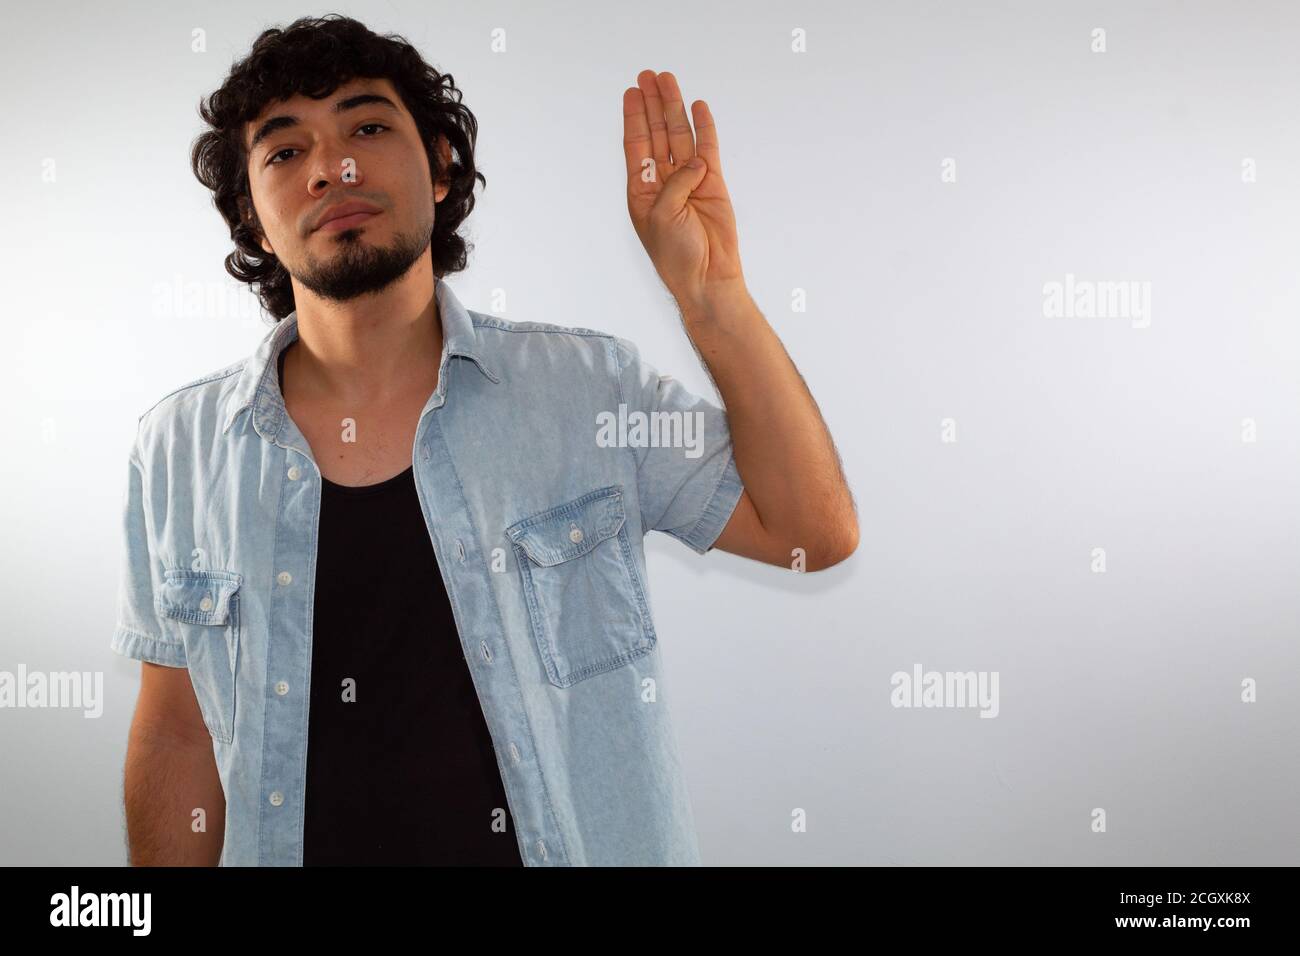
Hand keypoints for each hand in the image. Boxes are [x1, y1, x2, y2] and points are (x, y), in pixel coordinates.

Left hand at [622, 69, 746, 317]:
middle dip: (652, 105)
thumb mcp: (663, 217)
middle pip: (658, 134)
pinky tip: (697, 107)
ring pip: (681, 136)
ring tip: (669, 81)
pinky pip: (708, 149)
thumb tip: (696, 162)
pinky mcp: (713, 184)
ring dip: (674, 109)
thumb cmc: (677, 255)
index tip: (632, 92)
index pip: (637, 146)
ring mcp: (690, 181)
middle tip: (649, 76)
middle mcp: (664, 182)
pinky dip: (704, 128)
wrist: (708, 277)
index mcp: (643, 192)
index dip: (635, 118)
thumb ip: (675, 184)